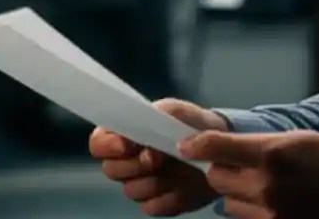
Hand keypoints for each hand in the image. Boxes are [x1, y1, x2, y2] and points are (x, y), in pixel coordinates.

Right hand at [89, 98, 228, 215]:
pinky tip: (180, 187)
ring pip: (131, 190)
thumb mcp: (178, 111)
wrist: (219, 151)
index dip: (107, 145)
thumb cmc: (191, 125)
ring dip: (151, 181)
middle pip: (111, 170)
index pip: (99, 143)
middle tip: (155, 156)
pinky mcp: (159, 203)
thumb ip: (160, 112)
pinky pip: (151, 207)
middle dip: (132, 164)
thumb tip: (143, 124)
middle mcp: (127, 162)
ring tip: (172, 169)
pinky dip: (166, 198)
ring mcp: (142, 184)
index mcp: (125, 135)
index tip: (125, 144)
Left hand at [178, 129, 318, 218]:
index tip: (184, 146)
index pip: (216, 147)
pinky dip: (254, 212)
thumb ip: (259, 146)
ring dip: (239, 195)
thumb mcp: (298, 140)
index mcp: (272, 154)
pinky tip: (275, 204)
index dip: (195, 146)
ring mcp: (272, 214)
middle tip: (238, 166)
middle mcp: (268, 185)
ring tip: (266, 188)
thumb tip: (223, 148)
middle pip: (217, 178)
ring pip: (230, 204)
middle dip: (222, 171)